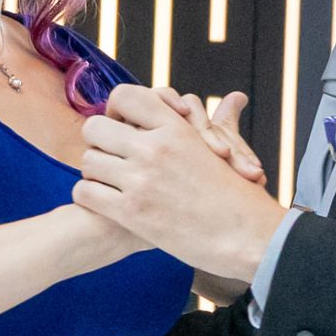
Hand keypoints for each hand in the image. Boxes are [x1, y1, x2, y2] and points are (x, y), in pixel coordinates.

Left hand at [77, 85, 286, 282]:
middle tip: (109, 159)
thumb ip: (222, 123)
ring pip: (88, 161)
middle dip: (98, 143)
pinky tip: (104, 204)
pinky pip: (86, 193)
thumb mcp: (229, 152)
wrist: (250, 239)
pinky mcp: (132, 213)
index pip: (124, 96)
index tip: (122, 127)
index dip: (114, 111)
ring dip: (94, 173)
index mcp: (176, 128)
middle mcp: (155, 148)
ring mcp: (141, 180)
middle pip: (95, 128)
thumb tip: (237, 98)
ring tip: (108, 184)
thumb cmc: (242, 199)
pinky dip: (89, 198)